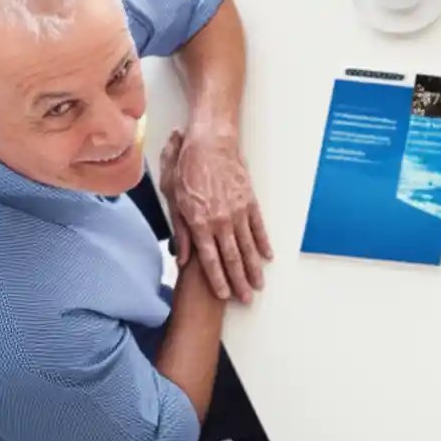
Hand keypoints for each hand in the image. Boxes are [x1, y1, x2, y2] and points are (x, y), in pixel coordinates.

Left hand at [162, 128, 272, 302]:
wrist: (211, 141)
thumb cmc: (188, 166)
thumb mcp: (173, 198)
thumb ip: (180, 230)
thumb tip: (182, 256)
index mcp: (199, 222)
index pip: (210, 260)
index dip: (218, 280)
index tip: (225, 295)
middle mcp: (221, 221)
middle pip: (232, 259)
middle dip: (240, 282)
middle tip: (247, 298)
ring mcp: (238, 212)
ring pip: (248, 246)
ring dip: (254, 267)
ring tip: (259, 283)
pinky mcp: (250, 201)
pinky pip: (258, 227)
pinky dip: (263, 243)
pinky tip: (267, 256)